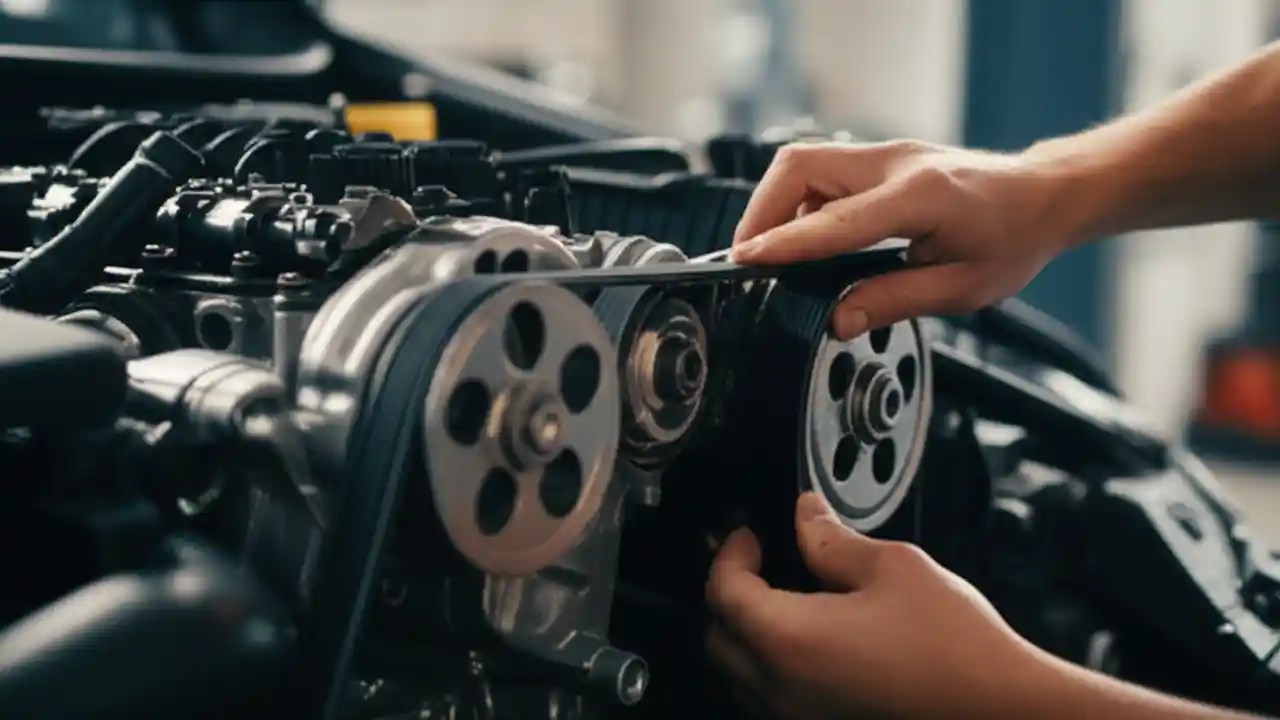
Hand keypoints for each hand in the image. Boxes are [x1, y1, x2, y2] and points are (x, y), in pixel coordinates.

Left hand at [704, 492, 1048, 718]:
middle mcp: (781, 689)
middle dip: (729, 594)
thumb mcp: (892, 567)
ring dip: (746, 634)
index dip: (730, 553)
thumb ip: (832, 540)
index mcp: (787, 640)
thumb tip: (804, 516)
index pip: (723, 591)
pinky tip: (809, 642)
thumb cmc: (955, 646)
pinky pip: (770, 699)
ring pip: (739, 674)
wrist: (1002, 709)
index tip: (748, 535)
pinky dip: (772, 667)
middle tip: (758, 562)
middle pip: (718, 637)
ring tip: (782, 599)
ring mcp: (798, 718)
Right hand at [729, 141, 1084, 339]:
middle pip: (799, 165)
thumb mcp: (962, 288)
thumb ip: (894, 300)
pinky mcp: (878, 160)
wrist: (1042, 196)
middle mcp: (894, 165)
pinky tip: (811, 241)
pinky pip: (822, 172)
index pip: (834, 219)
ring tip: (775, 254)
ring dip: (778, 206)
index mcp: (919, 197)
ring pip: (803, 164)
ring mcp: (884, 156)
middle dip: (762, 210)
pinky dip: (801, 204)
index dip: (785, 242)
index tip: (747, 260)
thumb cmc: (1013, 238)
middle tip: (748, 257)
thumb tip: (839, 320)